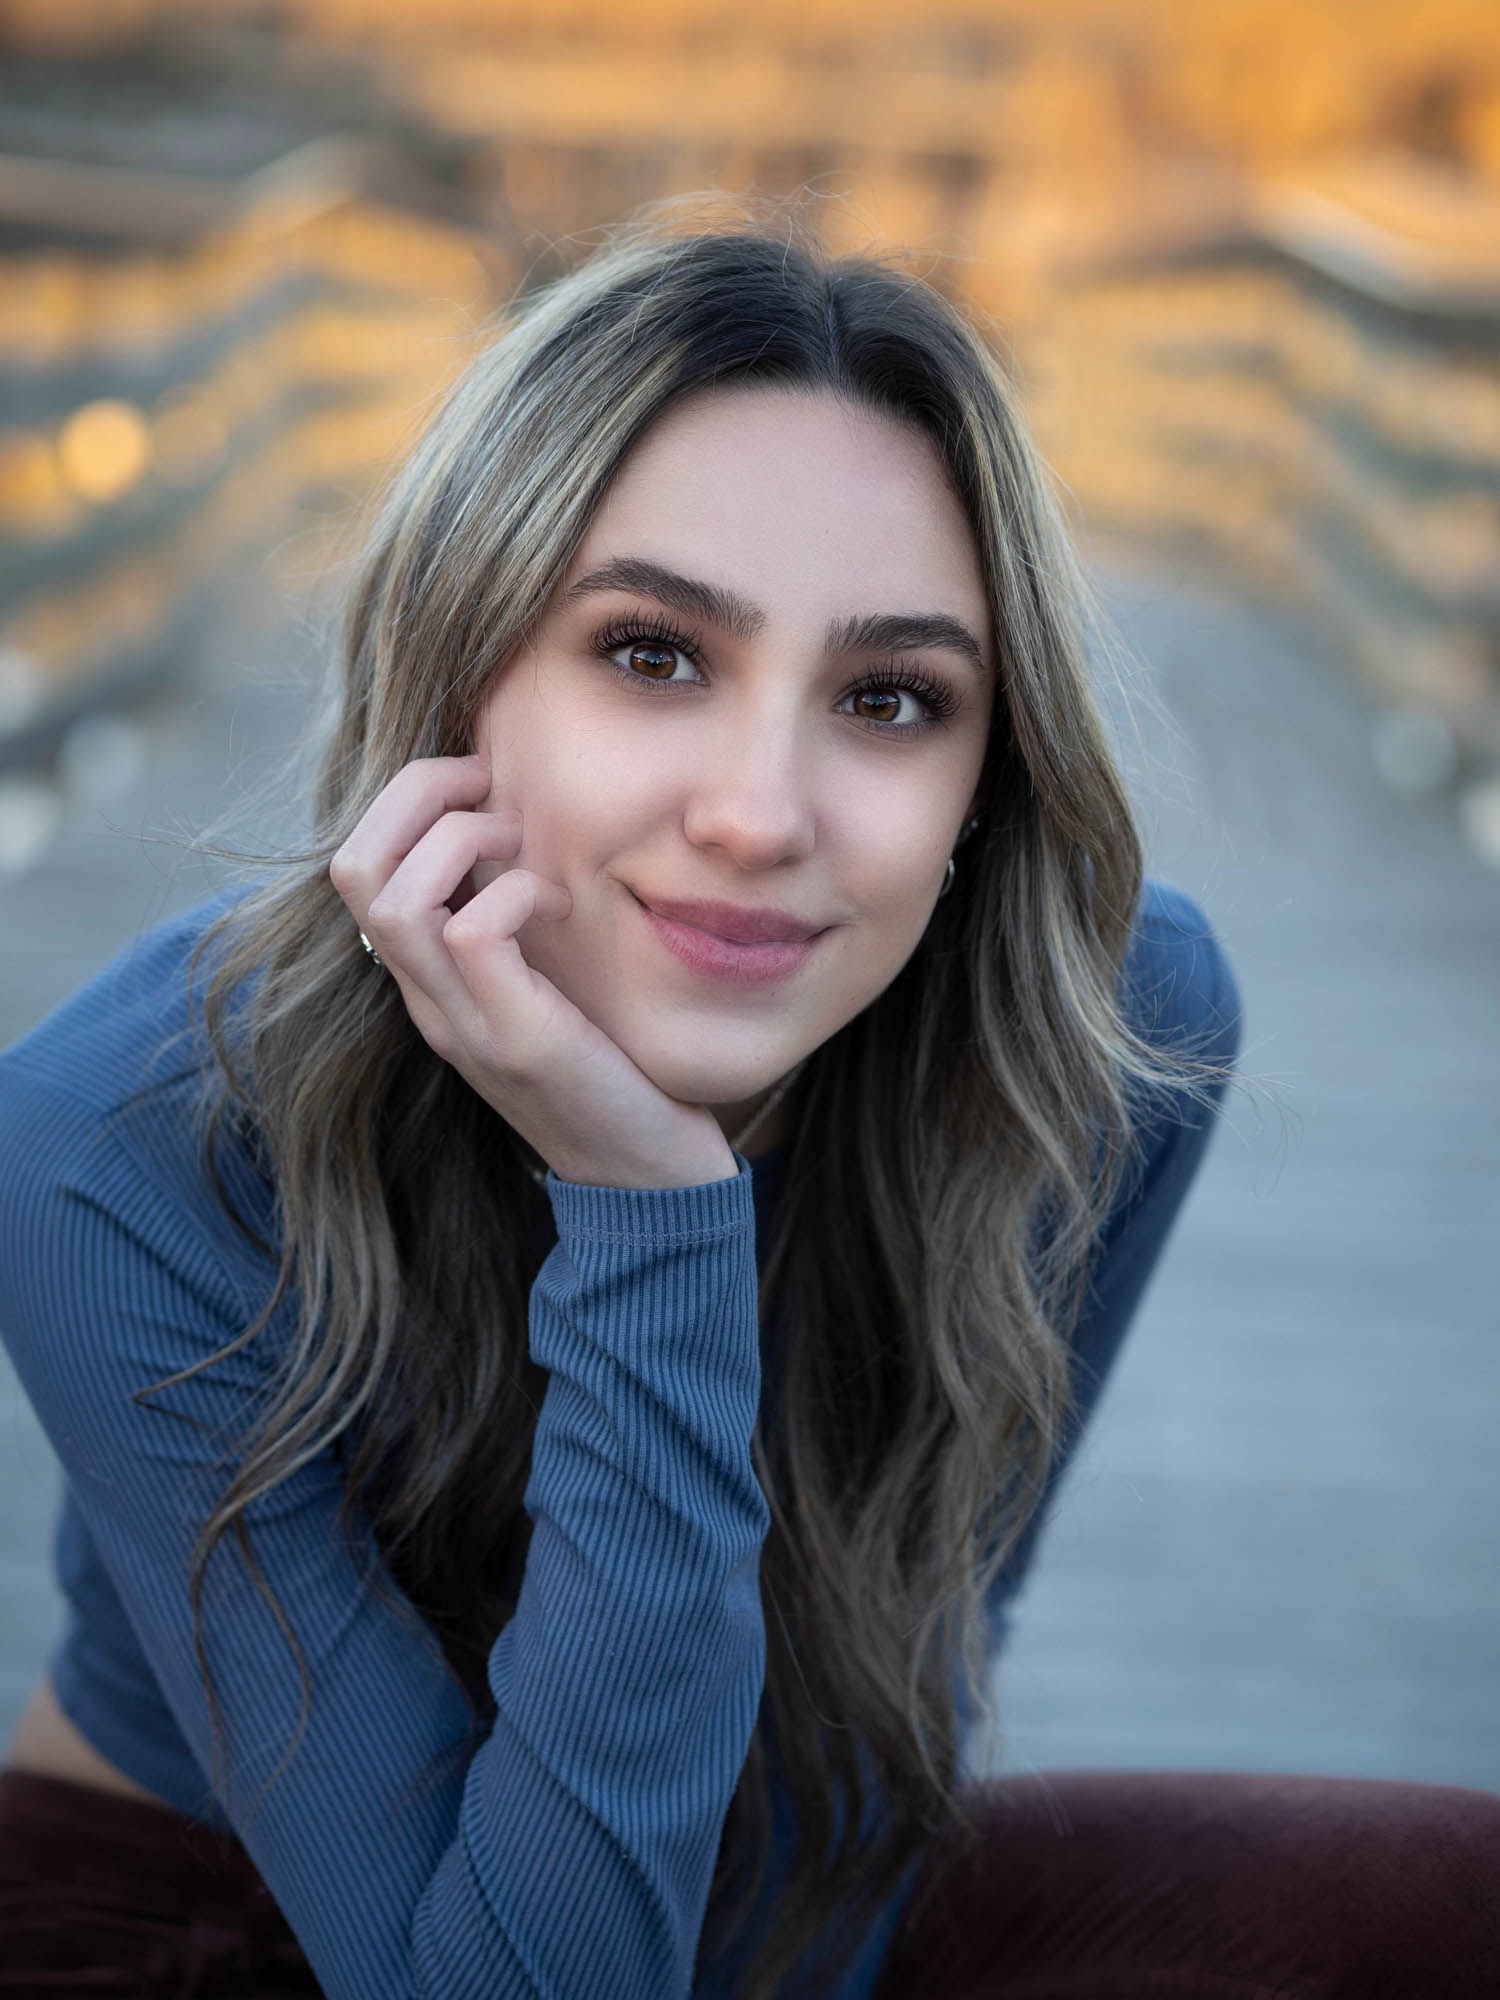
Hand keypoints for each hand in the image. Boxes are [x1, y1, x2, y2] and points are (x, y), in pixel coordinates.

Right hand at [329, 755, 739, 1190]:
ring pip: (394, 899)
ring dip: (461, 840)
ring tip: (521, 845)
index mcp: (427, 982)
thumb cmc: (611, 1068)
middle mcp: (427, 1001)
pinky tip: (562, 905)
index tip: (479, 783)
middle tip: (489, 785)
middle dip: (415, 796)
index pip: (354, 868)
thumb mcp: (546, 980)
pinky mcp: (516, 1038)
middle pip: (352, 870)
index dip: (404, 801)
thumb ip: (515, 921)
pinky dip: (518, 892)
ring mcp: (464, 1022)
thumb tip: (517, 827)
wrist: (648, 1179)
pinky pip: (473, 931)